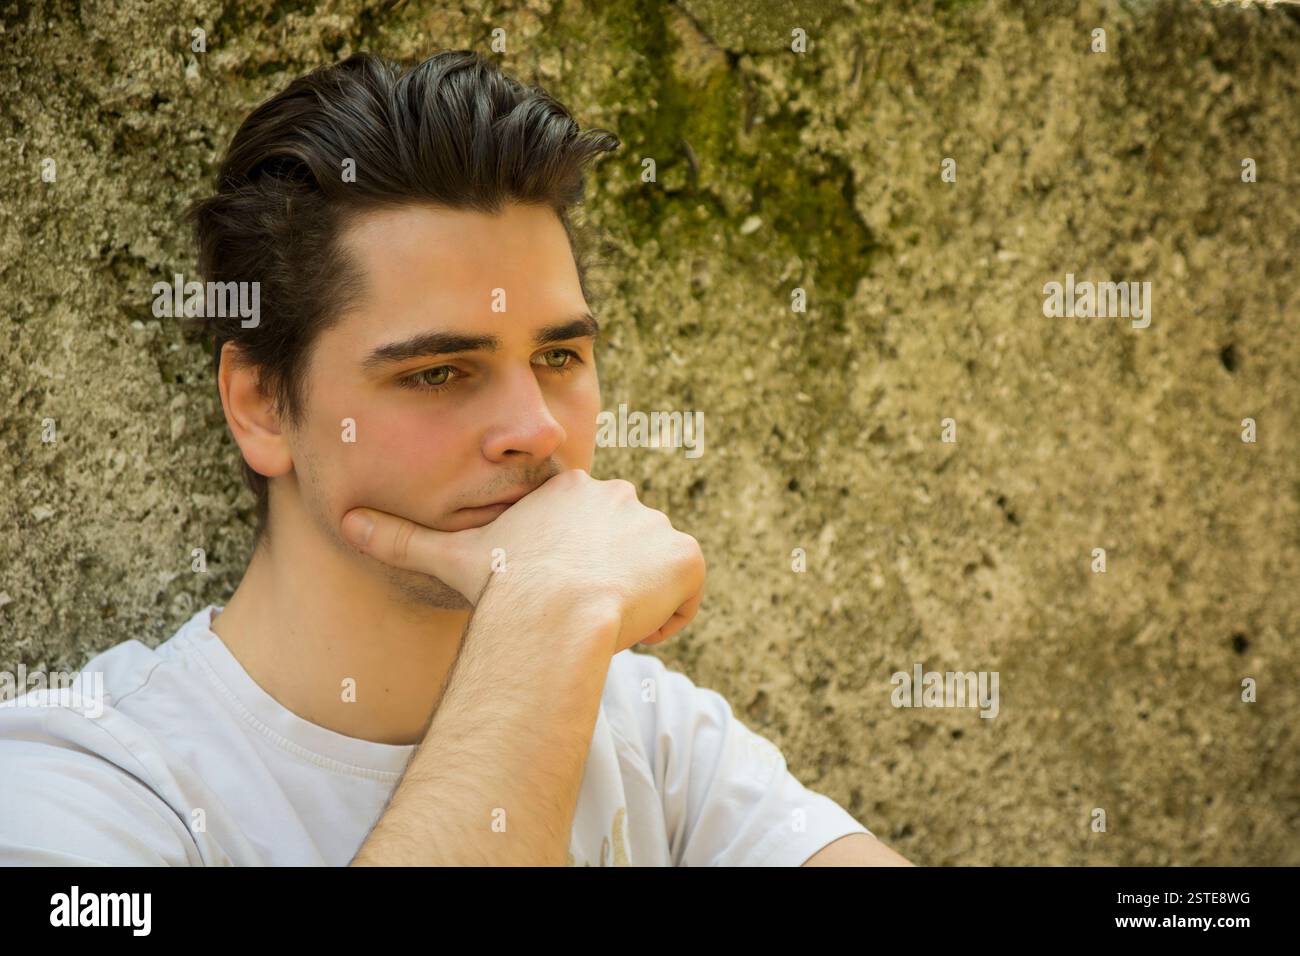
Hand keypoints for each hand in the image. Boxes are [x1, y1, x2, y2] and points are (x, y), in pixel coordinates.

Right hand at [340, 469, 705, 654]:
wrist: (553, 617)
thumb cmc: (502, 589)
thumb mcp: (450, 557)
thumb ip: (403, 537)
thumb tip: (345, 522)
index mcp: (570, 490)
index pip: (586, 525)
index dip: (578, 563)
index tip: (561, 594)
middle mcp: (619, 494)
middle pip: (624, 545)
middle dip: (610, 581)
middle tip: (579, 615)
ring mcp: (654, 524)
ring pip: (656, 568)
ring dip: (640, 599)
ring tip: (604, 627)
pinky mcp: (686, 555)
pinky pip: (689, 589)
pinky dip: (673, 613)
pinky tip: (638, 631)